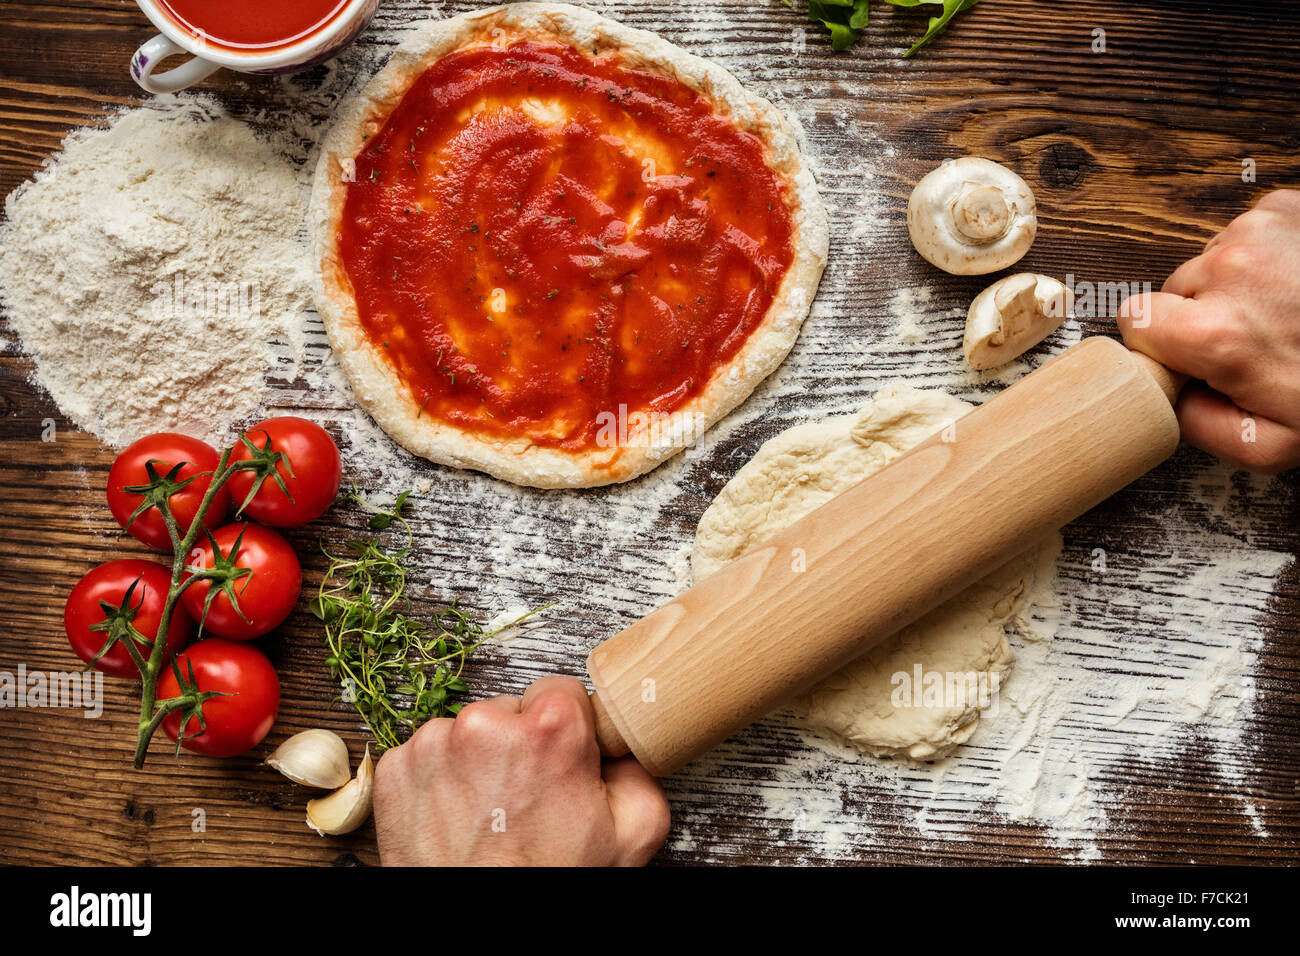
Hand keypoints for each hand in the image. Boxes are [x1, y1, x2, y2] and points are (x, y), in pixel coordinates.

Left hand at [372, 675, 670, 865]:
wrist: (478, 931)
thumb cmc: (546, 883)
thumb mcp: (632, 834)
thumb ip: (638, 771)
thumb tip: (621, 747)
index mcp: (547, 729)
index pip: (561, 690)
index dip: (565, 730)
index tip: (560, 761)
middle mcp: (484, 724)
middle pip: (512, 709)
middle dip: (520, 745)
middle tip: (526, 799)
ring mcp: (433, 744)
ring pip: (468, 731)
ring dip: (479, 761)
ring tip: (489, 815)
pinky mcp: (396, 768)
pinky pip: (429, 755)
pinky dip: (442, 779)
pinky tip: (459, 817)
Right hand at [1118, 189, 1299, 472]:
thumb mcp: (1269, 445)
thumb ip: (1197, 428)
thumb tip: (1169, 399)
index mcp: (1216, 332)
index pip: (1134, 320)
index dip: (1164, 344)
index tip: (1198, 360)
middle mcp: (1231, 271)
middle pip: (1173, 290)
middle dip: (1201, 316)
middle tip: (1255, 342)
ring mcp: (1258, 230)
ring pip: (1210, 262)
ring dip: (1236, 286)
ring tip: (1284, 311)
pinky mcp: (1284, 207)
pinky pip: (1244, 235)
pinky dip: (1264, 258)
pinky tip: (1295, 284)